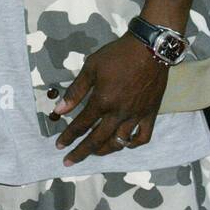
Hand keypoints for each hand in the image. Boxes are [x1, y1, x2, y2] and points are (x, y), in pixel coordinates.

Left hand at [49, 33, 168, 166]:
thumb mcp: (91, 67)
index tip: (59, 145)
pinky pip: (143, 137)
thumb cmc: (117, 55)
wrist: (149, 48)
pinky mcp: (150, 114)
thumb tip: (59, 110)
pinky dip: (133, 144)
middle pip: (97, 140)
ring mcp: (136, 116)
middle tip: (69, 161)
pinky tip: (125, 144)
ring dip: (104, 150)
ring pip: (119, 142)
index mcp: (102, 101)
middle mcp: (118, 114)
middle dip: (81, 152)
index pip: (81, 125)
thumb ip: (75, 91)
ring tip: (94, 153)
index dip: (68, 136)